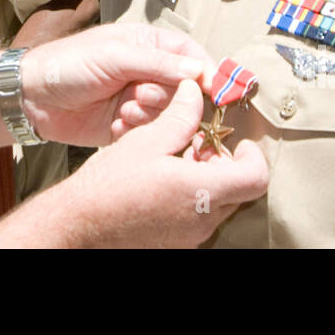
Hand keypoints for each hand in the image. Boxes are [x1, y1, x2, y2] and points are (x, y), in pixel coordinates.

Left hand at [18, 23, 215, 147]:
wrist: (32, 98)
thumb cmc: (68, 64)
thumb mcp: (114, 55)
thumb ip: (157, 62)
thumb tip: (199, 69)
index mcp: (148, 45)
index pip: (192, 56)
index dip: (207, 73)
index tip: (218, 92)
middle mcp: (148, 72)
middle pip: (184, 91)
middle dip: (164, 97)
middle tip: (137, 96)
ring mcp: (138, 100)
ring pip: (168, 115)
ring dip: (147, 116)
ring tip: (121, 111)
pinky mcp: (128, 126)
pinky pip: (149, 134)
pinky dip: (134, 133)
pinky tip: (113, 126)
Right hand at [29, 79, 269, 247]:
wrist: (79, 224)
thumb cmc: (108, 185)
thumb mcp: (146, 141)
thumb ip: (180, 116)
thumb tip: (194, 91)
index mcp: (200, 191)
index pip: (255, 177)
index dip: (251, 155)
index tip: (235, 142)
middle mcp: (202, 220)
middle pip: (240, 191)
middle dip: (226, 165)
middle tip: (200, 146)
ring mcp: (190, 237)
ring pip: (220, 205)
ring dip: (209, 180)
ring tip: (178, 161)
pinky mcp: (177, 244)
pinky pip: (200, 218)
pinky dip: (194, 198)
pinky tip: (166, 182)